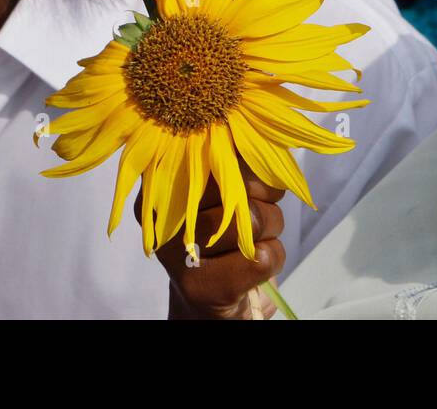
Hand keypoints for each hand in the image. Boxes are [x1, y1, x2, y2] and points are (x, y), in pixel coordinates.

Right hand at [139, 166, 286, 318]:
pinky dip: (273, 259)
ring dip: (271, 230)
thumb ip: (237, 159)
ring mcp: (177, 253)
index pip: (219, 151)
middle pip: (238, 184)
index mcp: (166, 181)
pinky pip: (261, 258)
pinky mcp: (200, 288)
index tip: (253, 177)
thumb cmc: (225, 232)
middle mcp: (164, 215)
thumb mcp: (226, 188)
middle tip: (258, 210)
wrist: (209, 301)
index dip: (250, 163)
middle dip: (266, 197)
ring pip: (253, 221)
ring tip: (255, 238)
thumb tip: (265, 134)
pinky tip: (253, 265)